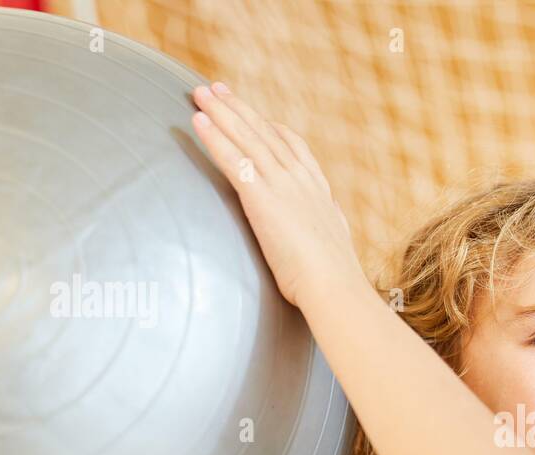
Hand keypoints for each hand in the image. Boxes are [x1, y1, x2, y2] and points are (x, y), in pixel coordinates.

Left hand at [189, 81, 370, 309]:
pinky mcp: (261, 197)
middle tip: (216, 89)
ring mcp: (282, 185)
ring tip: (199, 94)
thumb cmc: (335, 276)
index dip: (273, 128)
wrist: (334, 285)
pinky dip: (213, 137)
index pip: (294, 147)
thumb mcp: (337, 241)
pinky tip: (197, 121)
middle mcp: (300, 179)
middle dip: (239, 108)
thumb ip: (329, 222)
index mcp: (319, 190)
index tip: (259, 115)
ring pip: (246, 138)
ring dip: (220, 112)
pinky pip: (232, 159)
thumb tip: (332, 218)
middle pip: (265, 133)